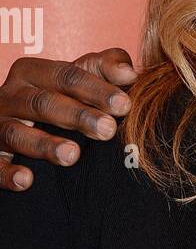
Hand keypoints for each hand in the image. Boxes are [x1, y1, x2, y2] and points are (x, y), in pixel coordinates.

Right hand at [0, 48, 137, 189]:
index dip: (96, 89)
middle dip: (77, 116)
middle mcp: (10, 96)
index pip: (66, 75)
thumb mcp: (76, 78)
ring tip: (73, 155)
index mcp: (32, 72)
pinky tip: (27, 180)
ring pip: (16, 133)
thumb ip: (104, 68)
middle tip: (108, 130)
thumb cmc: (55, 98)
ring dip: (44, 144)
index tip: (125, 105)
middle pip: (43, 102)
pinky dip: (7, 172)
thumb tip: (130, 73)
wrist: (12, 123)